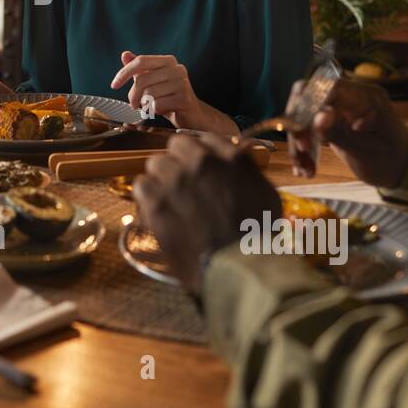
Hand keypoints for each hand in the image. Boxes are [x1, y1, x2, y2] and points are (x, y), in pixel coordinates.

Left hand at [110, 50, 234, 132]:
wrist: (191, 115)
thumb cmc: (169, 96)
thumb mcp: (152, 81)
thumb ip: (139, 68)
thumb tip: (125, 55)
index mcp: (168, 61)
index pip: (141, 61)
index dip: (124, 73)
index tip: (114, 85)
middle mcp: (177, 69)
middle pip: (142, 80)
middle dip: (133, 96)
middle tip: (134, 105)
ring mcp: (182, 83)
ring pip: (149, 94)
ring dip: (145, 105)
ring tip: (151, 107)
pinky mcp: (185, 99)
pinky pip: (157, 105)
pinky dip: (154, 111)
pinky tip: (161, 110)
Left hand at [133, 134, 281, 293]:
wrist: (240, 267)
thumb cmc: (259, 238)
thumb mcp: (266, 196)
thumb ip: (245, 174)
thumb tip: (231, 170)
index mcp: (231, 158)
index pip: (205, 140)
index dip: (199, 155)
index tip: (198, 169)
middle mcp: (202, 162)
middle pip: (176, 146)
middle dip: (178, 162)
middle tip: (182, 185)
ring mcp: (177, 179)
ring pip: (155, 163)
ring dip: (160, 178)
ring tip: (168, 200)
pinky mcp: (157, 201)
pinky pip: (141, 185)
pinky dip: (146, 197)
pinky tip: (157, 212)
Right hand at [286, 79, 407, 188]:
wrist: (402, 168)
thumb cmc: (391, 160)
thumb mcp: (365, 151)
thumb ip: (339, 133)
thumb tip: (317, 117)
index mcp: (365, 96)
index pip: (325, 87)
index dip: (307, 107)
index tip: (302, 136)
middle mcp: (350, 96)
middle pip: (308, 99)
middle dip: (298, 126)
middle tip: (301, 151)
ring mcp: (339, 107)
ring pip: (303, 116)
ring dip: (299, 142)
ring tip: (304, 170)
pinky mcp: (331, 120)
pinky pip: (309, 127)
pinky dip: (304, 148)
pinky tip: (304, 168)